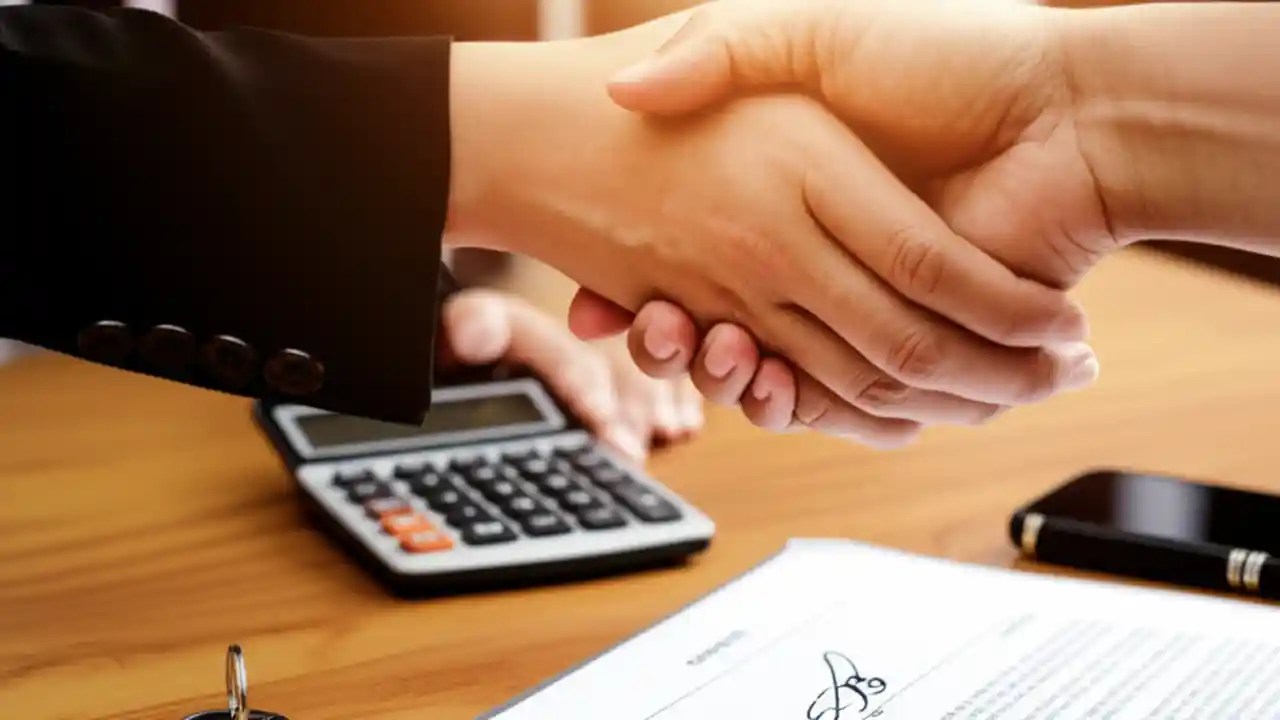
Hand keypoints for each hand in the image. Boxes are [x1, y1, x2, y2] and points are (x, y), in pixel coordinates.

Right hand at [448, 20, 1093, 446]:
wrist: (1071, 111)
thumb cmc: (949, 54)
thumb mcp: (813, 29)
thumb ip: (726, 47)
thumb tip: (628, 87)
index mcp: (794, 188)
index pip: (697, 260)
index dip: (641, 297)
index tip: (591, 312)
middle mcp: (819, 252)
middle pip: (725, 327)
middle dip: (673, 347)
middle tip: (642, 334)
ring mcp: (862, 300)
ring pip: (775, 370)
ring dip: (727, 378)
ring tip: (687, 351)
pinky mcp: (912, 341)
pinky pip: (840, 394)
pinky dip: (803, 405)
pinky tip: (762, 386)